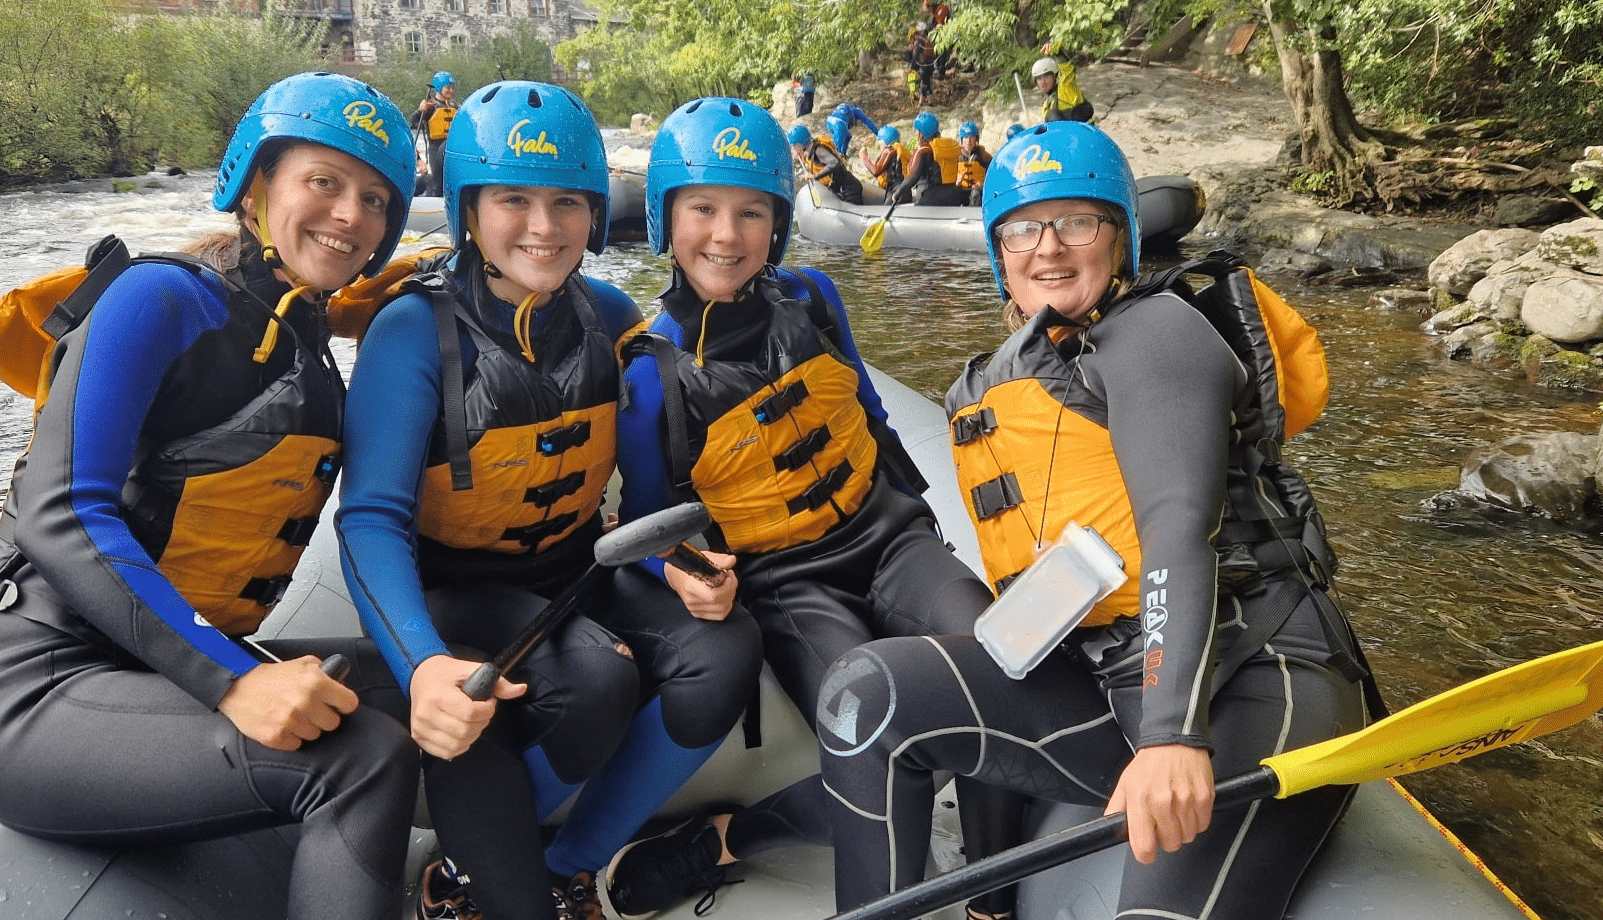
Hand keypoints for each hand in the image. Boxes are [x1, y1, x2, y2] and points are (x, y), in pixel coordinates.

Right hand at [218, 656, 357, 750]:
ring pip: (315, 735)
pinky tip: (282, 724)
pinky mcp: (275, 736)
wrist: (237, 686)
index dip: (343, 704)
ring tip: (292, 715)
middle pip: (333, 723)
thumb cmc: (270, 677)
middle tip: (310, 710)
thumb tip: (340, 684)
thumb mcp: (302, 663)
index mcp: (316, 682)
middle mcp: (305, 702)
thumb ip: (325, 672)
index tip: (337, 705)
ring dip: (306, 728)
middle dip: (324, 717)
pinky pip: (296, 744)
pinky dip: (290, 737)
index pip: (350, 703)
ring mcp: (290, 721)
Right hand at [409, 654, 526, 759]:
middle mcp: (425, 713)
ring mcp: (420, 728)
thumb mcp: (471, 670)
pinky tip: (462, 731)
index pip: (468, 713)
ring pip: (456, 745)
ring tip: (472, 721)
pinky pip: (446, 752)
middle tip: (482, 712)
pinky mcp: (419, 737)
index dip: (486, 711)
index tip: (489, 703)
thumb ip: (497, 682)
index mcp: (437, 694)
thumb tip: (520, 689)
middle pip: (464, 731)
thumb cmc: (447, 673)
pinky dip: (460, 745)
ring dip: (472, 735)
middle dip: (482, 723)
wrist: (421, 676)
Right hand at [665, 550, 737, 620]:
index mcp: (691, 586)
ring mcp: (694, 608)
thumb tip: (731, 560)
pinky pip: (719, 615)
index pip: (713, 596)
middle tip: (730, 577)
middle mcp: (691, 600)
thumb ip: (719, 559)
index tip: (728, 577)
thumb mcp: (704, 558)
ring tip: (728, 585)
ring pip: (722, 610)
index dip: (726, 588)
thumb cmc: (689, 566)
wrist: (675, 574)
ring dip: (730, 597)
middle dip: (731, 589)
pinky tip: (725, 595)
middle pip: (720, 604)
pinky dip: (727, 606)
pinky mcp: (697, 613)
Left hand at [1103, 744, 1213, 863]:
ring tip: (1175, 811)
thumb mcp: (1125, 783)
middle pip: (1170, 845)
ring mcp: (1186, 801)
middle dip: (1165, 838)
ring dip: (1182, 830)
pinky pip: (1202, 826)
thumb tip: (1111, 830)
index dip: (1145, 854)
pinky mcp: (1205, 798)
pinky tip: (1188, 806)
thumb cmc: (1148, 764)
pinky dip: (1196, 821)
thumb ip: (1116, 809)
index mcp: (1140, 800)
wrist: (1174, 740)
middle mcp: (1163, 802)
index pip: (1144, 846)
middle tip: (1162, 823)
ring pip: (1188, 837)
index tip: (1147, 851)